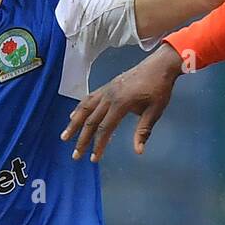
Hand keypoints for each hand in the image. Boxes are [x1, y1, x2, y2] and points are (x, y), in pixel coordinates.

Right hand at [60, 43, 184, 162]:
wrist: (160, 65)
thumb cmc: (159, 88)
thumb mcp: (155, 111)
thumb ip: (144, 131)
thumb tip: (138, 151)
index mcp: (121, 103)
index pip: (105, 128)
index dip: (98, 145)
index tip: (93, 159)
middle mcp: (109, 96)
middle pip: (91, 121)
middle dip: (82, 140)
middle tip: (75, 155)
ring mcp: (106, 90)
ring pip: (85, 108)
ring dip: (74, 123)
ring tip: (65, 137)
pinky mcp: (107, 86)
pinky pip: (89, 98)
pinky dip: (79, 108)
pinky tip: (73, 116)